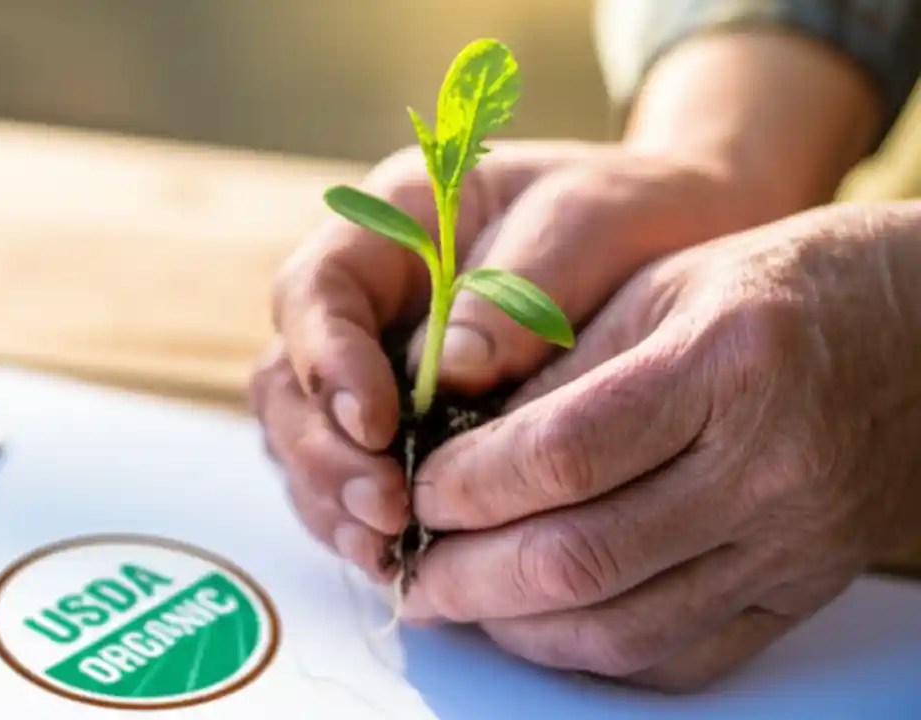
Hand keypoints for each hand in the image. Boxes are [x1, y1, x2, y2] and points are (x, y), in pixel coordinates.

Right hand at [250, 139, 780, 576]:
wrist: (680, 243)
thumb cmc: (629, 215)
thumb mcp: (586, 222)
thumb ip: (516, 289)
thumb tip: (451, 374)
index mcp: (389, 225)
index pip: (315, 291)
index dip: (328, 361)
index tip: (379, 422)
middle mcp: (366, 302)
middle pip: (291, 382)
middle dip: (325, 452)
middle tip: (386, 508)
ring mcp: (376, 368)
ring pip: (309, 442)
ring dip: (335, 501)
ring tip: (391, 549)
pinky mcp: (405, 431)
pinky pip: (357, 482)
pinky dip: (367, 525)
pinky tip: (405, 558)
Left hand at [403, 201, 920, 689]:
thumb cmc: (780, 289)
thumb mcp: (663, 285)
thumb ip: (560, 366)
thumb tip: (455, 448)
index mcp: (729, 362)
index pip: (565, 453)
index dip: (470, 484)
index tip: (418, 487)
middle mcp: (769, 466)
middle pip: (584, 556)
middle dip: (469, 574)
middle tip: (410, 568)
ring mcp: (792, 543)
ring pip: (624, 626)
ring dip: (516, 627)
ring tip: (456, 600)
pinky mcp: (799, 592)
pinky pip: (680, 656)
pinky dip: (591, 653)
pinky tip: (538, 626)